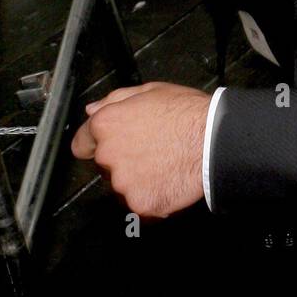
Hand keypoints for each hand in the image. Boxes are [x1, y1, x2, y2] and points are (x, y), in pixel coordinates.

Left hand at [72, 81, 210, 217]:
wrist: (215, 140)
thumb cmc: (187, 113)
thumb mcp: (150, 92)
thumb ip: (114, 100)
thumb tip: (92, 109)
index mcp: (105, 125)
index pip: (81, 144)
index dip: (94, 145)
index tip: (108, 147)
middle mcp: (108, 155)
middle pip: (105, 167)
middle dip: (123, 161)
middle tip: (152, 152)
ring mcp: (123, 183)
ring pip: (123, 187)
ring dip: (138, 181)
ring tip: (165, 166)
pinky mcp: (141, 204)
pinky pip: (141, 205)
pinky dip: (154, 198)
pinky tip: (170, 181)